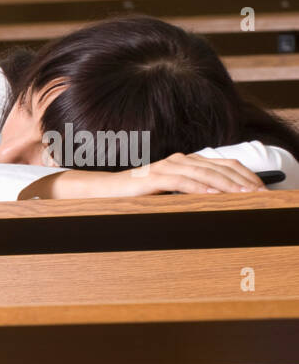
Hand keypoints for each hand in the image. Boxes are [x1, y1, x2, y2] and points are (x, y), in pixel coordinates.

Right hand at [42, 154, 266, 198]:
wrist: (102, 192)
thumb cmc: (135, 196)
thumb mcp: (168, 193)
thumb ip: (189, 192)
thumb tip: (218, 203)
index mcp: (185, 162)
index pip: (224, 165)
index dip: (245, 175)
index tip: (262, 190)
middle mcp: (178, 160)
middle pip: (219, 167)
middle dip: (243, 181)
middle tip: (260, 194)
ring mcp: (165, 168)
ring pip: (205, 174)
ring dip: (227, 185)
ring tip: (244, 195)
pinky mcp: (153, 179)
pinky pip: (182, 182)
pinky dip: (201, 188)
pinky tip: (215, 196)